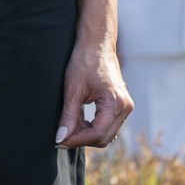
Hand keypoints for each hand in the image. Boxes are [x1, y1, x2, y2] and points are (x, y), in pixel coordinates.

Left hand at [55, 32, 131, 148]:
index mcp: (115, 104)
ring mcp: (125, 107)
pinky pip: (108, 125)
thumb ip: (68, 116)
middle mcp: (125, 108)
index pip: (97, 134)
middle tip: (61, 135)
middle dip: (82, 139)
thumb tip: (61, 138)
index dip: (76, 140)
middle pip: (103, 138)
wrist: (96, 43)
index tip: (59, 141)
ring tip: (69, 125)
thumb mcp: (72, 89)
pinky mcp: (121, 105)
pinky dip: (94, 126)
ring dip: (87, 133)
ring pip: (107, 133)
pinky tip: (79, 119)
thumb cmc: (84, 61)